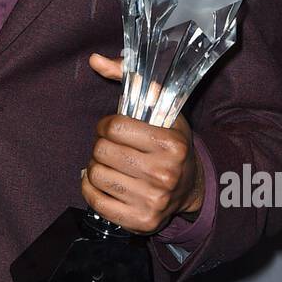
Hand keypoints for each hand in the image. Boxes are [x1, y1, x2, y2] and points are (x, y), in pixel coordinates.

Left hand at [82, 52, 204, 234]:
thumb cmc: (169, 142)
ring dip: (95, 167)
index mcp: (171, 144)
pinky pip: (95, 202)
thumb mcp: (161, 108)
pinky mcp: (140, 222)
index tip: (113, 128)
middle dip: (101, 146)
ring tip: (110, 164)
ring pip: (95, 175)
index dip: (106, 125)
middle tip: (112, 148)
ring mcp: (153, 201)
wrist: (191, 187)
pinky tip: (101, 182)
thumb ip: (130, 78)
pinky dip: (90, 189)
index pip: (114, 127)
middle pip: (101, 151)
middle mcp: (164, 174)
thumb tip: (94, 59)